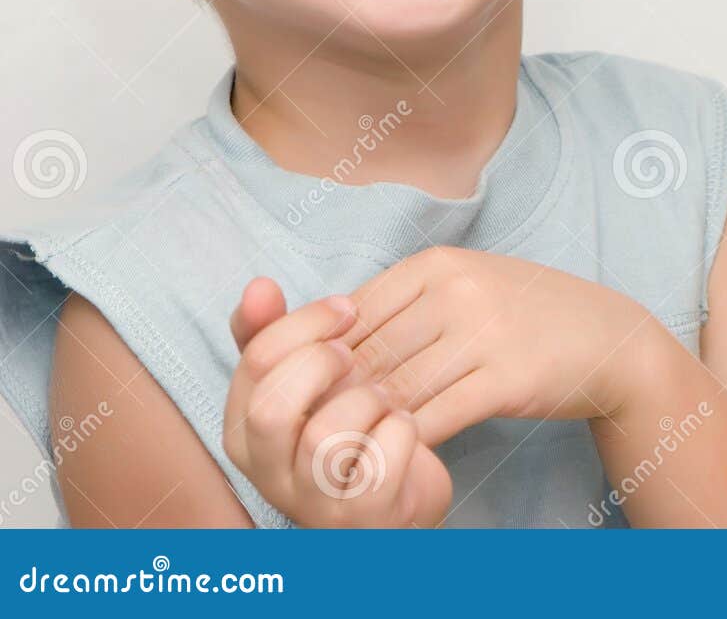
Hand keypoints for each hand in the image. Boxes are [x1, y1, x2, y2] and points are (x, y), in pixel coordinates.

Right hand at [223, 280, 452, 527]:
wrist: (401, 497)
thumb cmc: (352, 429)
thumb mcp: (311, 380)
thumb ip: (278, 335)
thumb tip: (258, 285)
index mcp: (244, 431)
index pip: (255, 362)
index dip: (307, 322)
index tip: (347, 308)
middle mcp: (267, 474)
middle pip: (273, 406)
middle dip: (325, 365)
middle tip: (358, 355)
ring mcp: (313, 503)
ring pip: (325, 436)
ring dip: (368, 402)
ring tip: (385, 398)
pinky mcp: (362, 517)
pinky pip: (380, 464)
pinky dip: (401, 432)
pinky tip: (406, 425)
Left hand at [336, 245, 673, 446]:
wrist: (611, 339)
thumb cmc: (529, 315)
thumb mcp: (468, 286)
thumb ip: (407, 304)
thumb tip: (330, 336)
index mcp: (437, 263)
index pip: (353, 311)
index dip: (323, 357)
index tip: (313, 393)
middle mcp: (457, 290)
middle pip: (369, 352)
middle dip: (337, 397)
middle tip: (315, 432)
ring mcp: (484, 333)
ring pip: (397, 388)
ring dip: (367, 424)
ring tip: (348, 451)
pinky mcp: (508, 379)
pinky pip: (438, 417)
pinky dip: (408, 441)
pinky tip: (397, 456)